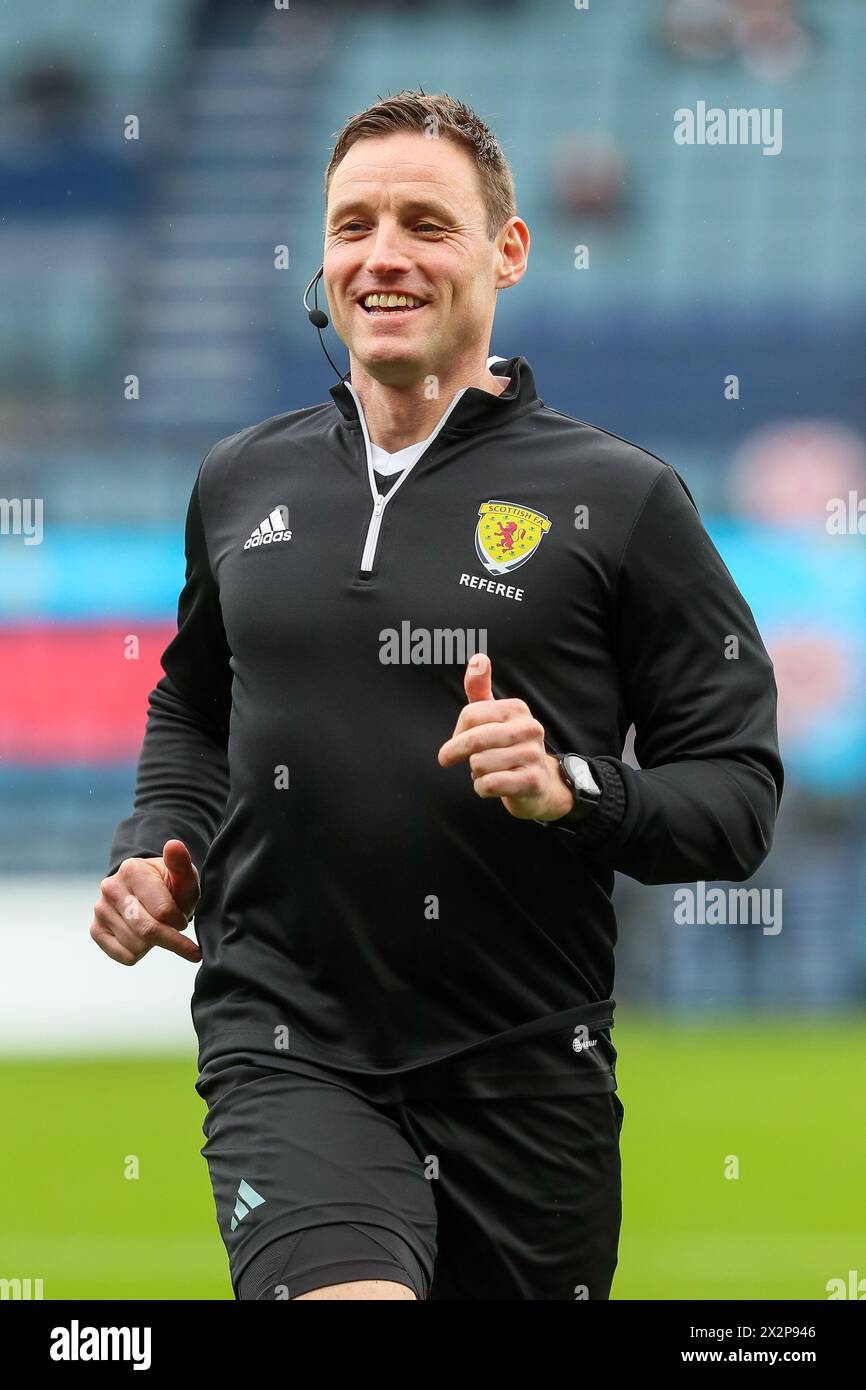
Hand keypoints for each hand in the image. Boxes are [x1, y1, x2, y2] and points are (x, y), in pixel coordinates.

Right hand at [90, 838, 201, 965]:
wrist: (148, 895)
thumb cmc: (170, 887)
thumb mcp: (182, 876)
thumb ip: (181, 864)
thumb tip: (174, 845)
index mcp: (132, 869)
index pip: (163, 911)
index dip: (179, 921)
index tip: (184, 921)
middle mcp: (110, 888)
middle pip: (148, 930)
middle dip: (172, 940)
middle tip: (184, 942)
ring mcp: (100, 909)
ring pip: (137, 946)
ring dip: (155, 946)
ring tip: (157, 930)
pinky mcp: (95, 930)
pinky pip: (124, 956)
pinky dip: (140, 953)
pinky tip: (144, 940)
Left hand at [437, 653, 573, 821]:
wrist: (539, 784)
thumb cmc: (507, 747)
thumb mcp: (493, 717)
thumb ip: (480, 689)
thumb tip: (478, 658)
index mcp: (516, 708)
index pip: (470, 714)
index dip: (456, 731)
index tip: (457, 741)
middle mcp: (529, 728)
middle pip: (474, 739)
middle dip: (455, 752)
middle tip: (446, 759)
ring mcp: (533, 755)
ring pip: (479, 764)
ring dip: (475, 773)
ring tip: (487, 771)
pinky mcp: (532, 781)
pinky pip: (489, 784)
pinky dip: (482, 788)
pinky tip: (492, 785)